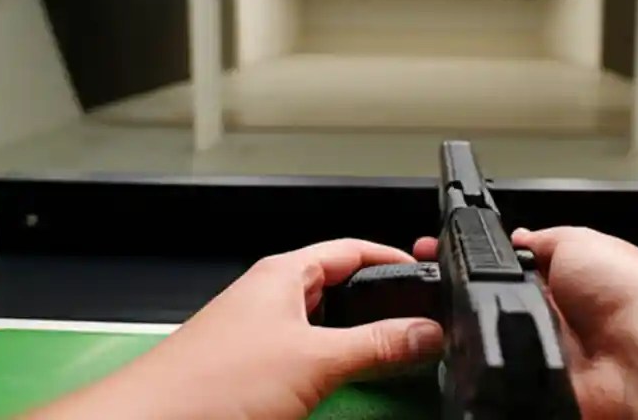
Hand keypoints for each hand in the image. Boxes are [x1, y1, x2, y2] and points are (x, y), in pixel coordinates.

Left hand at [29, 239, 442, 419]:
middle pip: (341, 289)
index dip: (393, 260)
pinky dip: (334, 370)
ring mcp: (261, 336)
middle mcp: (270, 299)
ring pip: (325, 328)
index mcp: (283, 274)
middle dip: (380, 306)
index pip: (352, 250)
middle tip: (418, 324)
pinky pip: (307, 360)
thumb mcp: (313, 359)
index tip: (428, 278)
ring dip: (357, 343)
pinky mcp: (253, 372)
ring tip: (390, 358)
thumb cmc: (209, 383)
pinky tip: (346, 388)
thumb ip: (376, 345)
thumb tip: (424, 331)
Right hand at [415, 226, 637, 419]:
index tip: (429, 258)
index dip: (469, 266)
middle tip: (437, 285)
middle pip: (489, 308)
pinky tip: (490, 356)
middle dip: (463, 297)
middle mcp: (553, 322)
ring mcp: (544, 359)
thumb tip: (515, 236)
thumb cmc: (630, 293)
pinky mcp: (539, 393)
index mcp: (565, 284)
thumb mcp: (578, 240)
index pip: (504, 273)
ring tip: (471, 319)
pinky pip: (500, 383)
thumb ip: (540, 241)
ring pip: (487, 345)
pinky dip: (492, 371)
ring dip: (477, 333)